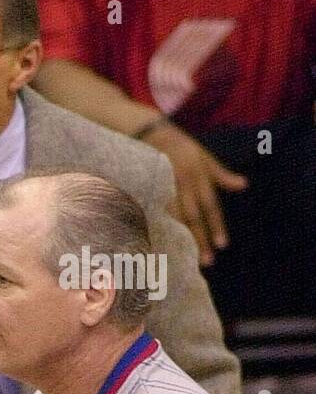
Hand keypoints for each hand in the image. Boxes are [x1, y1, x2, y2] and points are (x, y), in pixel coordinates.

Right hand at [144, 121, 247, 266]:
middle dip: (200, 238)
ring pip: (175, 217)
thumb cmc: (181, 147)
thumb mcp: (206, 157)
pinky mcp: (150, 189)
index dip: (216, 226)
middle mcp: (184, 184)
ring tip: (187, 257)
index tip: (222, 246)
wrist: (151, 133)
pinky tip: (164, 242)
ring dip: (182, 237)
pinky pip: (158, 212)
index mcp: (199, 177)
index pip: (210, 206)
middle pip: (193, 217)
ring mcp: (165, 187)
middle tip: (206, 261)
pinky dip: (162, 227)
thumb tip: (244, 186)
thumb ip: (222, 175)